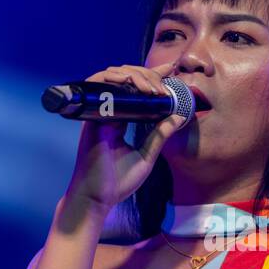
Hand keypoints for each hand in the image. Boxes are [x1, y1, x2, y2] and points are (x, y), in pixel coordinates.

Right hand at [65, 61, 185, 211]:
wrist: (95, 198)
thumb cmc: (116, 182)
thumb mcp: (147, 155)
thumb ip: (160, 135)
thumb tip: (177, 115)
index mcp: (118, 120)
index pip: (134, 90)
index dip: (150, 75)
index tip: (169, 70)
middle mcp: (107, 112)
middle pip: (124, 77)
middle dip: (147, 74)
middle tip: (164, 85)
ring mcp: (97, 112)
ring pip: (113, 76)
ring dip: (136, 76)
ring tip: (154, 89)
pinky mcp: (91, 115)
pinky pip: (100, 86)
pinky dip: (117, 79)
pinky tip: (137, 87)